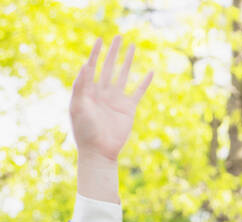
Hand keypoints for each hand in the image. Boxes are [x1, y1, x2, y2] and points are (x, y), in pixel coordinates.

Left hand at [70, 36, 152, 165]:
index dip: (96, 53)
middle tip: (118, 37)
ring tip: (132, 47)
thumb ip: (81, 86)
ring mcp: (116, 100)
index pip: (92, 66)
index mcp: (88, 90)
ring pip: (123, 75)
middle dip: (113, 52)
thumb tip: (85, 65)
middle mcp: (102, 92)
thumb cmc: (84, 131)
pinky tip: (150, 72)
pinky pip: (138, 92)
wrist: (99, 151)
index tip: (100, 40)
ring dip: (127, 62)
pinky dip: (144, 82)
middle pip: (109, 67)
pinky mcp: (128, 109)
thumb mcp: (78, 106)